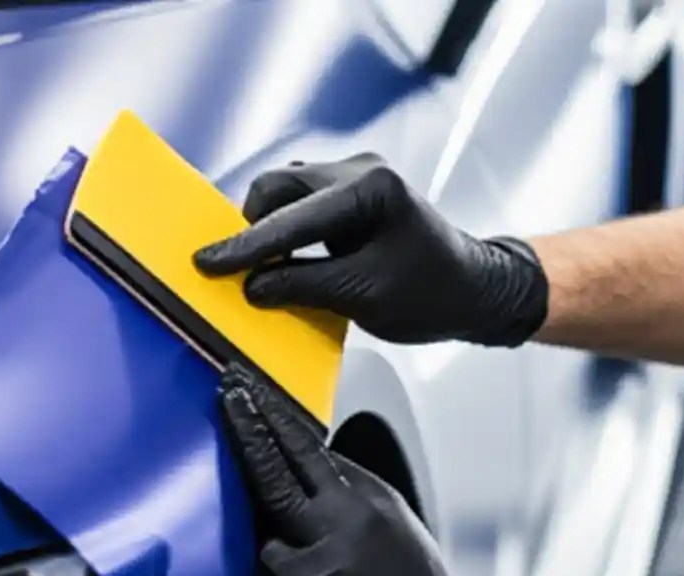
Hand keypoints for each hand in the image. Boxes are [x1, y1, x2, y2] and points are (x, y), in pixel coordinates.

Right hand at [195, 154, 548, 346]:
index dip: (246, 245)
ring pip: (286, 191)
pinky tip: (280, 258)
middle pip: (280, 186)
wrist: (476, 291)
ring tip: (256, 267)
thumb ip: (302, 286)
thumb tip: (251, 286)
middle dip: (253, 228)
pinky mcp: (350, 193)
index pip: (293, 217)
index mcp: (372, 188)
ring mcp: (355, 176)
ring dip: (267, 228)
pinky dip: (284, 230)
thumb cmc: (435, 295)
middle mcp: (360, 170)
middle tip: (231, 269)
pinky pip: (301, 203)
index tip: (206, 263)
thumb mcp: (364, 297)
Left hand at [219, 366, 514, 575]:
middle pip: (298, 449)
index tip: (260, 402)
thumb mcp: (398, 543)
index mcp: (379, 501)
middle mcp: (358, 511)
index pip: (320, 452)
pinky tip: (230, 529)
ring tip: (226, 412)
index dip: (284, 425)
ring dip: (246, 444)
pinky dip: (252, 542)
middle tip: (233, 385)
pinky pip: (265, 549)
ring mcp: (332, 540)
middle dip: (261, 412)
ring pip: (276, 481)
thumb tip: (313, 502)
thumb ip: (353, 515)